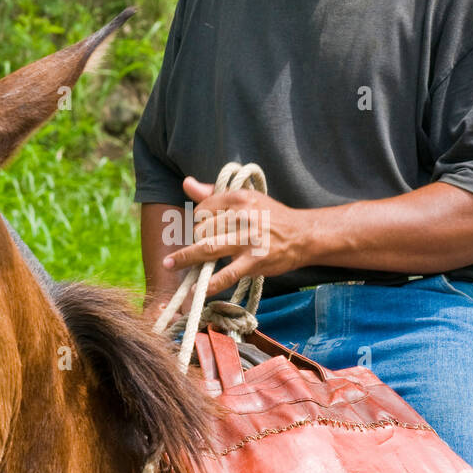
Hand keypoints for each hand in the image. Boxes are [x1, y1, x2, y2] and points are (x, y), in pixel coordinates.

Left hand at [162, 176, 309, 296]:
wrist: (303, 235)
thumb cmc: (271, 216)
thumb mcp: (246, 198)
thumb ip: (213, 193)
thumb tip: (186, 183)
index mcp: (240, 197)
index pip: (203, 208)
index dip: (198, 219)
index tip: (202, 227)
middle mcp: (243, 216)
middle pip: (202, 228)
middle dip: (195, 239)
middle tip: (199, 245)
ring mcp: (249, 240)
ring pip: (209, 249)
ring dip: (186, 258)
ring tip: (170, 264)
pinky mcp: (255, 261)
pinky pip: (227, 274)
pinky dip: (211, 284)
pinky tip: (198, 290)